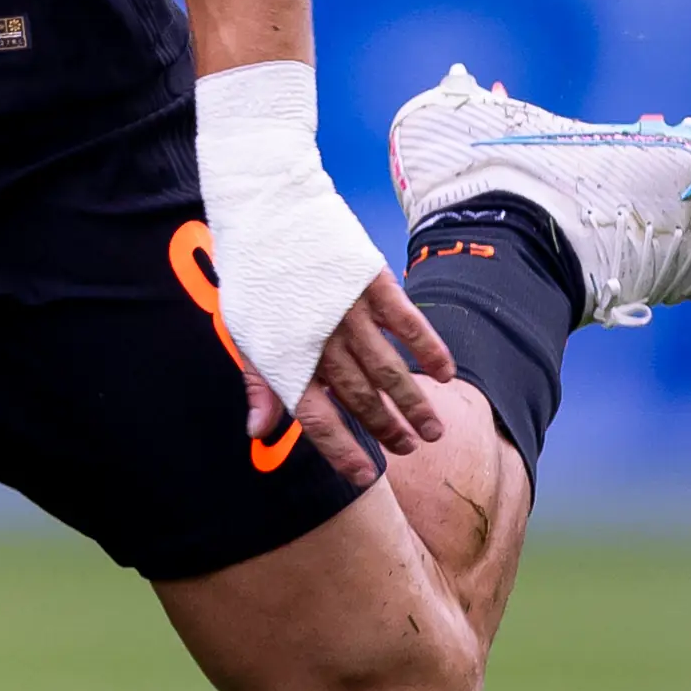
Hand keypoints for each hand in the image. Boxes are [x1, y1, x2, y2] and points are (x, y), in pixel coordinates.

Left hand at [245, 269, 456, 485]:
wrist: (267, 215)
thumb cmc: (255, 279)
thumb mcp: (245, 332)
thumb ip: (260, 385)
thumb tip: (257, 434)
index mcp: (287, 358)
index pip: (317, 418)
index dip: (341, 450)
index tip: (365, 476)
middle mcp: (321, 341)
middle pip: (359, 397)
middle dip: (385, 428)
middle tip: (410, 448)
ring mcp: (350, 313)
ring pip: (387, 369)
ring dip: (412, 402)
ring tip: (433, 429)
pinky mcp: (372, 284)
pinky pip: (407, 324)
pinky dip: (428, 350)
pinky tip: (445, 374)